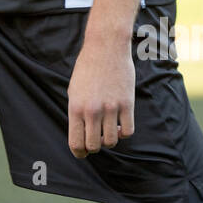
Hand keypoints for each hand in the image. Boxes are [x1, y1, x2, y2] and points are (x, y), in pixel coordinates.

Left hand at [67, 33, 134, 157]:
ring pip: (112, 141)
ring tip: (109, 130)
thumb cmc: (87, 69)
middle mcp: (92, 111)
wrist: (106, 48)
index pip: (76, 143)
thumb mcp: (74, 91)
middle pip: (94, 146)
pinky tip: (120, 124)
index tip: (83, 153)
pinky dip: (124, 132)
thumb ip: (77, 113)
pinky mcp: (127, 103)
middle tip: (97, 140)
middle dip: (95, 147)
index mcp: (75, 108)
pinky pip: (128, 131)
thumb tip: (82, 135)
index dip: (80, 153)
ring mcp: (111, 108)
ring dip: (110, 140)